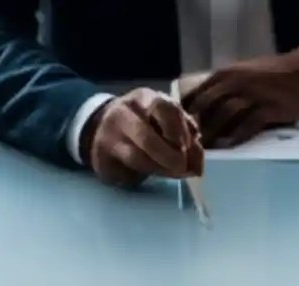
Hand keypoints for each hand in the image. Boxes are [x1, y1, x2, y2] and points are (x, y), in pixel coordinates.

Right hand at [83, 88, 202, 187]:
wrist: (101, 129)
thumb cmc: (144, 123)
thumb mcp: (165, 120)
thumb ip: (184, 136)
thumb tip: (197, 164)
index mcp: (144, 98)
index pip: (163, 107)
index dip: (178, 129)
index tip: (188, 146)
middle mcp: (124, 113)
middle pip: (145, 135)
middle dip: (168, 154)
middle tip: (184, 168)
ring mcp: (110, 135)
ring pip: (137, 156)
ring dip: (161, 169)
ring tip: (177, 173)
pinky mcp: (103, 156)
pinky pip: (129, 169)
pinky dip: (149, 173)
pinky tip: (161, 173)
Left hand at [183, 46, 298, 147]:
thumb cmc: (270, 77)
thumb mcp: (241, 75)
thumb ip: (221, 90)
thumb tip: (198, 113)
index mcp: (225, 74)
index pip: (196, 94)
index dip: (185, 114)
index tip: (178, 131)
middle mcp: (236, 82)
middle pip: (206, 105)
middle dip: (195, 126)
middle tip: (187, 145)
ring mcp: (253, 94)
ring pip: (224, 115)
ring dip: (213, 134)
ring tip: (204, 151)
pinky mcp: (269, 107)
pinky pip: (249, 124)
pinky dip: (238, 136)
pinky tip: (231, 147)